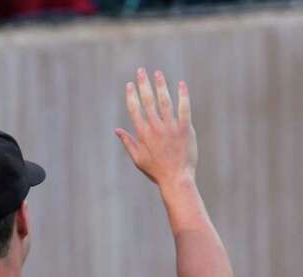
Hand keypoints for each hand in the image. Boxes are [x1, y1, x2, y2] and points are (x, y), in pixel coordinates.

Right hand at [115, 68, 196, 187]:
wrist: (177, 179)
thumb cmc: (157, 171)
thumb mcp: (138, 159)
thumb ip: (128, 142)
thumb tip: (116, 130)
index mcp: (143, 134)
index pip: (135, 109)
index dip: (131, 95)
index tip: (129, 84)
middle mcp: (156, 128)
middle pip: (148, 101)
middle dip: (143, 84)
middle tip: (141, 71)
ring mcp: (171, 128)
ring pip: (165, 101)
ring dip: (161, 85)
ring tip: (158, 73)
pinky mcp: (185, 129)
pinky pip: (184, 108)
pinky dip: (183, 95)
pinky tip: (181, 84)